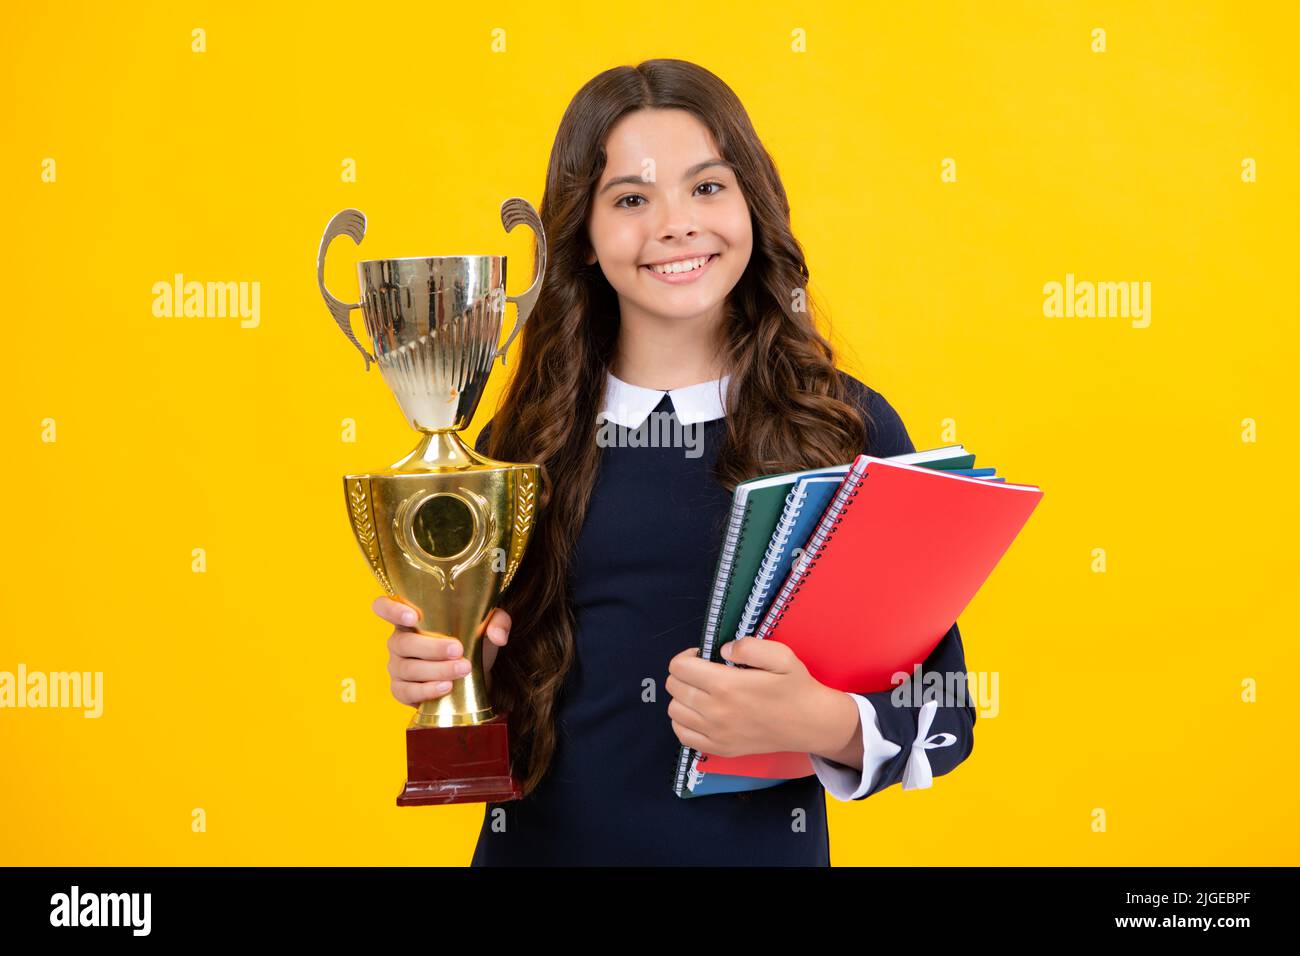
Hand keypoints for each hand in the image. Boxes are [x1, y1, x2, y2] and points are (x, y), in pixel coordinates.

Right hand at [373, 596, 511, 705]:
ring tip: (462, 669)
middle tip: (459, 650)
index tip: (412, 617)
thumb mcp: (488, 626)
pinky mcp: (401, 690)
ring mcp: (397, 667)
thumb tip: (498, 636)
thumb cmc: (472, 642)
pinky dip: (427, 690)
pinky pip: (407, 691)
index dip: (391, 610)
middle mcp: (398, 641)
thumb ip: (497, 621)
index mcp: (411, 618)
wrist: (474, 676)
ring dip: (436, 670)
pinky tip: (446, 687)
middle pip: (403, 643)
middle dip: (431, 647)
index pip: (384, 607)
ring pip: (407, 668)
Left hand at [665, 637, 841, 756]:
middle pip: (673, 687)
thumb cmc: (795, 688)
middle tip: (703, 671)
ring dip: (682, 697)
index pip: (679, 667)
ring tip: (701, 691)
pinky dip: (683, 722)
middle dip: (683, 674)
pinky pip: (683, 736)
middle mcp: (715, 712)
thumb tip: (722, 650)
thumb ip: (749, 647)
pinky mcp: (719, 749)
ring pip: (674, 711)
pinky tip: (699, 713)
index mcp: (726, 686)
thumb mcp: (781, 656)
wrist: (810, 724)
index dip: (687, 656)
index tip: (702, 656)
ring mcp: (716, 734)